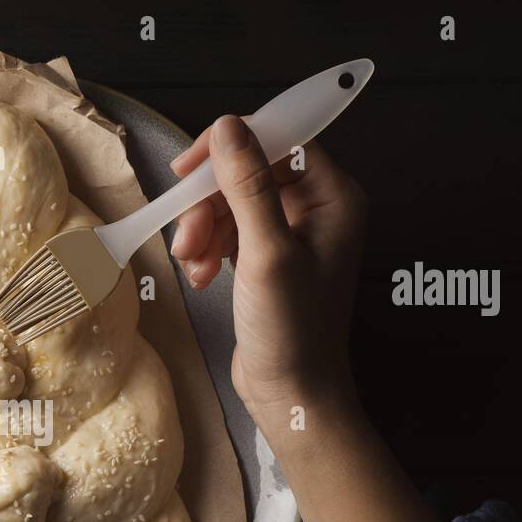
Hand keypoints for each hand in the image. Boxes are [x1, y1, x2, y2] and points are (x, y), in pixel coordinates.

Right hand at [169, 115, 366, 427]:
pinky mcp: (266, 255)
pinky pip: (228, 229)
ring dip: (202, 228)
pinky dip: (208, 248)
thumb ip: (247, 186)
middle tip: (188, 237)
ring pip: (231, 201)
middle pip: (248, 171)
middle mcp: (317, 208)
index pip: (280, 138)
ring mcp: (291, 232)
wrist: (291, 393)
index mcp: (333, 198)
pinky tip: (202, 276)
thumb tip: (228, 128)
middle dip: (209, 202)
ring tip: (193, 265)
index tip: (189, 168)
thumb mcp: (266, 254)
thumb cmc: (294, 333)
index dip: (230, 147)